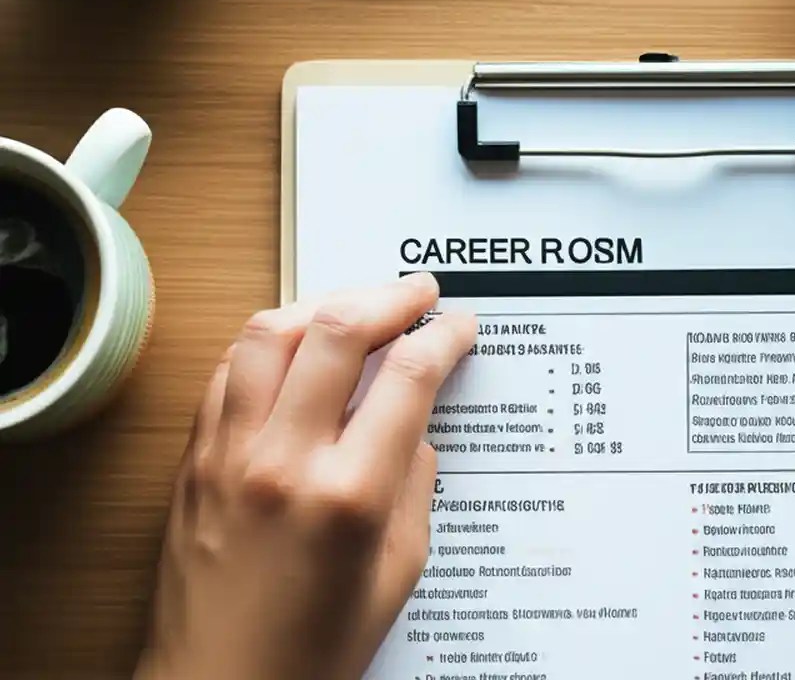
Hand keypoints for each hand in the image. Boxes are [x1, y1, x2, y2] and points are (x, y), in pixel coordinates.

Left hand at [133, 273, 475, 679]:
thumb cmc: (309, 652)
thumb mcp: (397, 574)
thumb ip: (414, 487)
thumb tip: (415, 427)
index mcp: (349, 495)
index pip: (407, 377)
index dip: (443, 337)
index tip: (457, 327)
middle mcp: (283, 460)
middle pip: (336, 329)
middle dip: (388, 296)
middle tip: (416, 292)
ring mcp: (228, 454)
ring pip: (268, 332)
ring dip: (321, 305)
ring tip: (355, 307)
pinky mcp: (194, 460)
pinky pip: (227, 370)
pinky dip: (266, 343)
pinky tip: (294, 350)